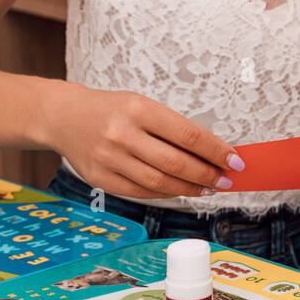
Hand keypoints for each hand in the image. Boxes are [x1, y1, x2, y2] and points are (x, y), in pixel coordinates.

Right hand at [46, 83, 243, 199]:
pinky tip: (180, 191)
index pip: (187, 134)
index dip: (216, 150)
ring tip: (207, 188)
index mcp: (138, 109)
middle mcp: (122, 134)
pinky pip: (140, 192)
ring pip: (159, 182)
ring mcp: (109, 158)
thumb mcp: (142, 105)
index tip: (235, 161)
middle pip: (175, 162)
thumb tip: (212, 153)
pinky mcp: (99, 179)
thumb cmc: (112, 109)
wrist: (64, 116)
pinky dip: (165, 193)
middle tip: (225, 180)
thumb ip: (172, 128)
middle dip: (206, 174)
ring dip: (189, 188)